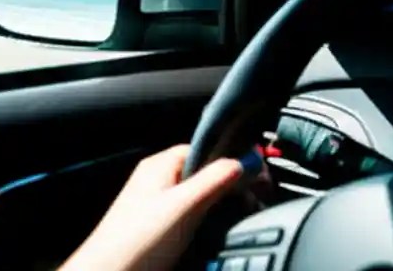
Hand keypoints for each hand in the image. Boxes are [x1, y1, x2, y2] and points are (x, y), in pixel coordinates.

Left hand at [59, 144, 262, 270]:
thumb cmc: (135, 243)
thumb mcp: (183, 206)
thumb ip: (215, 179)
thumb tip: (245, 160)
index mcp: (159, 166)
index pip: (205, 148)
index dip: (232, 159)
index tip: (257, 176)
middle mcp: (157, 182)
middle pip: (205, 174)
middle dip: (229, 187)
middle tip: (251, 202)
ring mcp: (157, 208)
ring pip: (200, 199)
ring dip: (219, 209)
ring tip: (235, 221)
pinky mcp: (158, 232)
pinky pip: (191, 220)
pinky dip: (207, 226)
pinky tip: (214, 237)